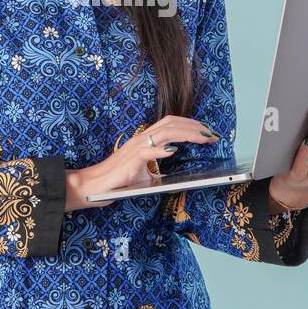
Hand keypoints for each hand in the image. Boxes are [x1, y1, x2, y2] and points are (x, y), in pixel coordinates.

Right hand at [64, 115, 219, 211]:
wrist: (96, 185)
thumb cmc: (119, 181)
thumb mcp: (145, 175)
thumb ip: (159, 170)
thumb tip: (176, 176)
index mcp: (145, 140)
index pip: (171, 124)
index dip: (190, 125)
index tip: (207, 133)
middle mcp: (141, 139)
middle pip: (171, 123)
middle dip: (194, 127)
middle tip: (211, 134)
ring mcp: (136, 148)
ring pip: (164, 132)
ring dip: (186, 134)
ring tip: (202, 138)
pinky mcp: (130, 160)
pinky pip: (146, 152)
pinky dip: (160, 151)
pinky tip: (172, 151)